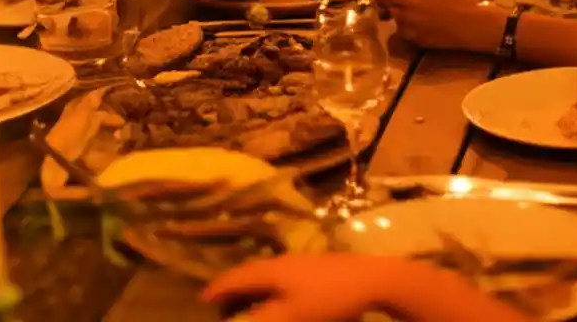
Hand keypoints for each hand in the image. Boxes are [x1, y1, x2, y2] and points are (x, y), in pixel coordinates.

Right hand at [203, 254, 469, 321]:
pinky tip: (281, 298)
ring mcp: (302, 262)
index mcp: (271, 271)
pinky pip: (283, 275)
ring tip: (246, 303)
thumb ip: (259, 320)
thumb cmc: (329, 299)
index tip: (201, 300)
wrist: (375, 279)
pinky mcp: (318, 267)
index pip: (235, 278)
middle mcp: (282, 261)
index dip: (217, 290)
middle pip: (250, 273)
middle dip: (233, 288)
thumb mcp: (290, 317)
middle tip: (220, 303)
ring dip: (253, 288)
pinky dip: (272, 287)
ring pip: (268, 273)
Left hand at [379, 0, 501, 50]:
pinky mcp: (409, 35)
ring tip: (412, 17)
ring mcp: (406, 19)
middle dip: (386, 1)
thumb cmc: (457, 1)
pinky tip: (418, 29)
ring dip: (397, 15)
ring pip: (391, 15)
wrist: (468, 24)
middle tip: (392, 4)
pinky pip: (399, 31)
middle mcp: (406, 0)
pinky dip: (405, 30)